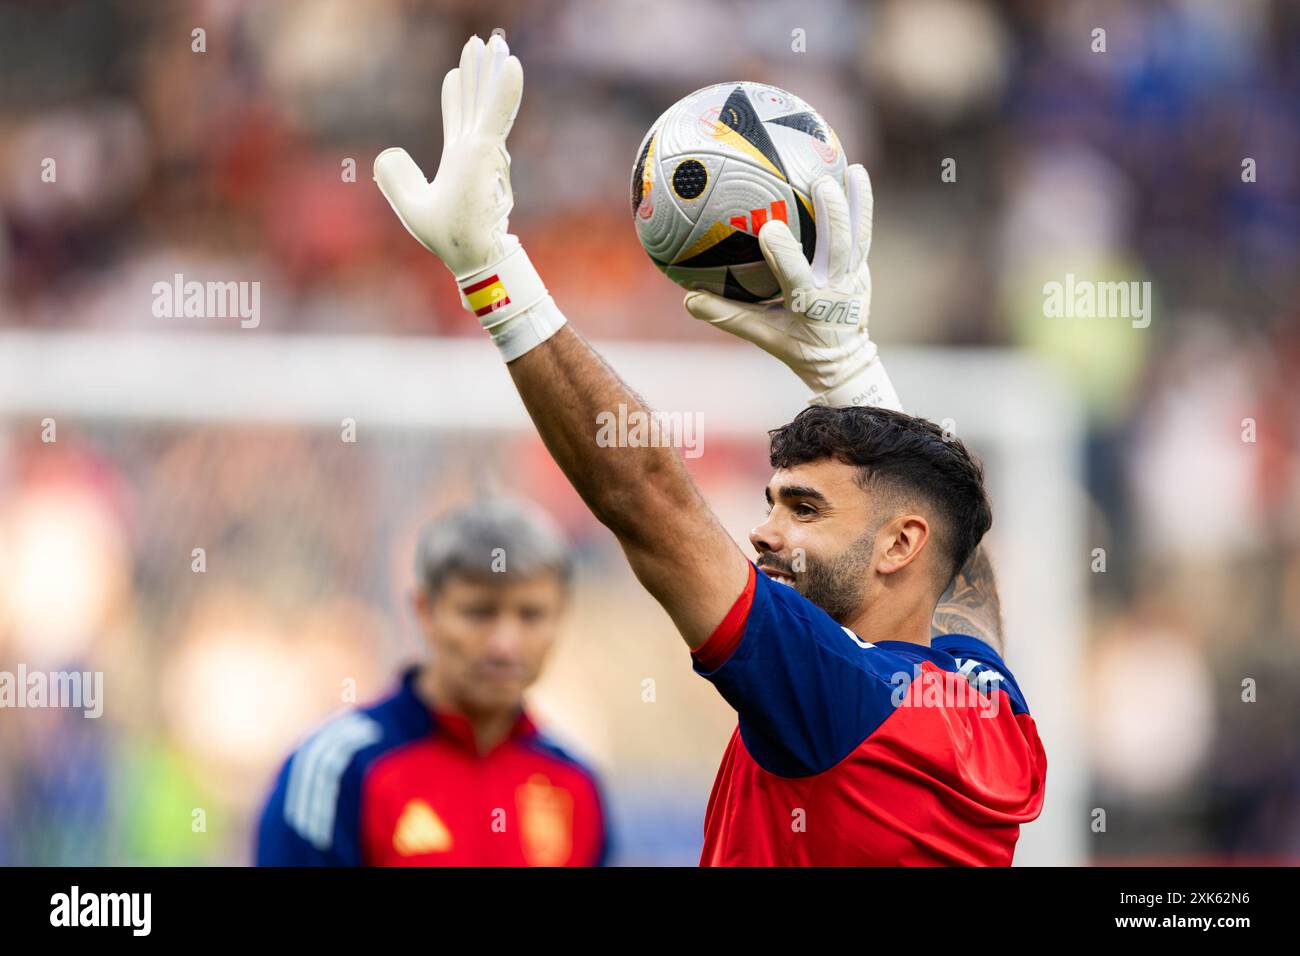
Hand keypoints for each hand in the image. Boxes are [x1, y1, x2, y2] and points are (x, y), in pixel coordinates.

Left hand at [374, 34, 564, 359]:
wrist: (469, 254)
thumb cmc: (448, 238)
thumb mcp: (411, 204)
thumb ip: (396, 178)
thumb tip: (385, 152)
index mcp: (459, 161)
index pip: (458, 119)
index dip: (457, 95)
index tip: (455, 74)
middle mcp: (474, 151)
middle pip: (475, 101)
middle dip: (477, 73)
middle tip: (482, 45)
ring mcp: (483, 149)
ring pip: (488, 99)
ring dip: (491, 70)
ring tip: (495, 44)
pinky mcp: (487, 150)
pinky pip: (497, 113)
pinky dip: (504, 89)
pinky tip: (510, 63)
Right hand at [684, 165, 900, 409]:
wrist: (843, 359)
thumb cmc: (796, 345)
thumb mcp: (761, 335)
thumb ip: (727, 315)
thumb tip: (687, 298)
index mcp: (808, 305)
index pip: (795, 276)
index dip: (784, 253)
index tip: (769, 228)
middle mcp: (835, 290)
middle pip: (836, 249)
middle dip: (831, 217)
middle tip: (820, 184)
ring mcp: (853, 278)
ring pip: (856, 237)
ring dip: (854, 203)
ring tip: (851, 169)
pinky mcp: (861, 268)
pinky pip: (862, 233)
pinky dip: (861, 203)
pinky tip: (855, 172)